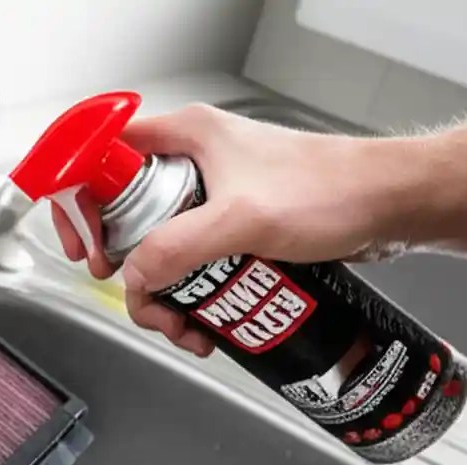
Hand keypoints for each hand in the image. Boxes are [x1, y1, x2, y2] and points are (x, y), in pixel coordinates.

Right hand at [52, 103, 406, 356]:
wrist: (387, 207)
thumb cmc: (331, 190)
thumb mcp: (242, 219)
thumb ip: (178, 248)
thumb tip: (134, 279)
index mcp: (183, 137)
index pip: (100, 157)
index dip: (79, 202)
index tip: (86, 246)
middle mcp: (190, 163)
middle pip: (121, 216)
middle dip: (125, 269)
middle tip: (138, 296)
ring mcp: (209, 197)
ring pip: (154, 249)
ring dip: (158, 296)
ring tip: (180, 325)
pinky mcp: (228, 227)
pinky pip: (186, 265)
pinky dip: (185, 299)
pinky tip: (201, 325)